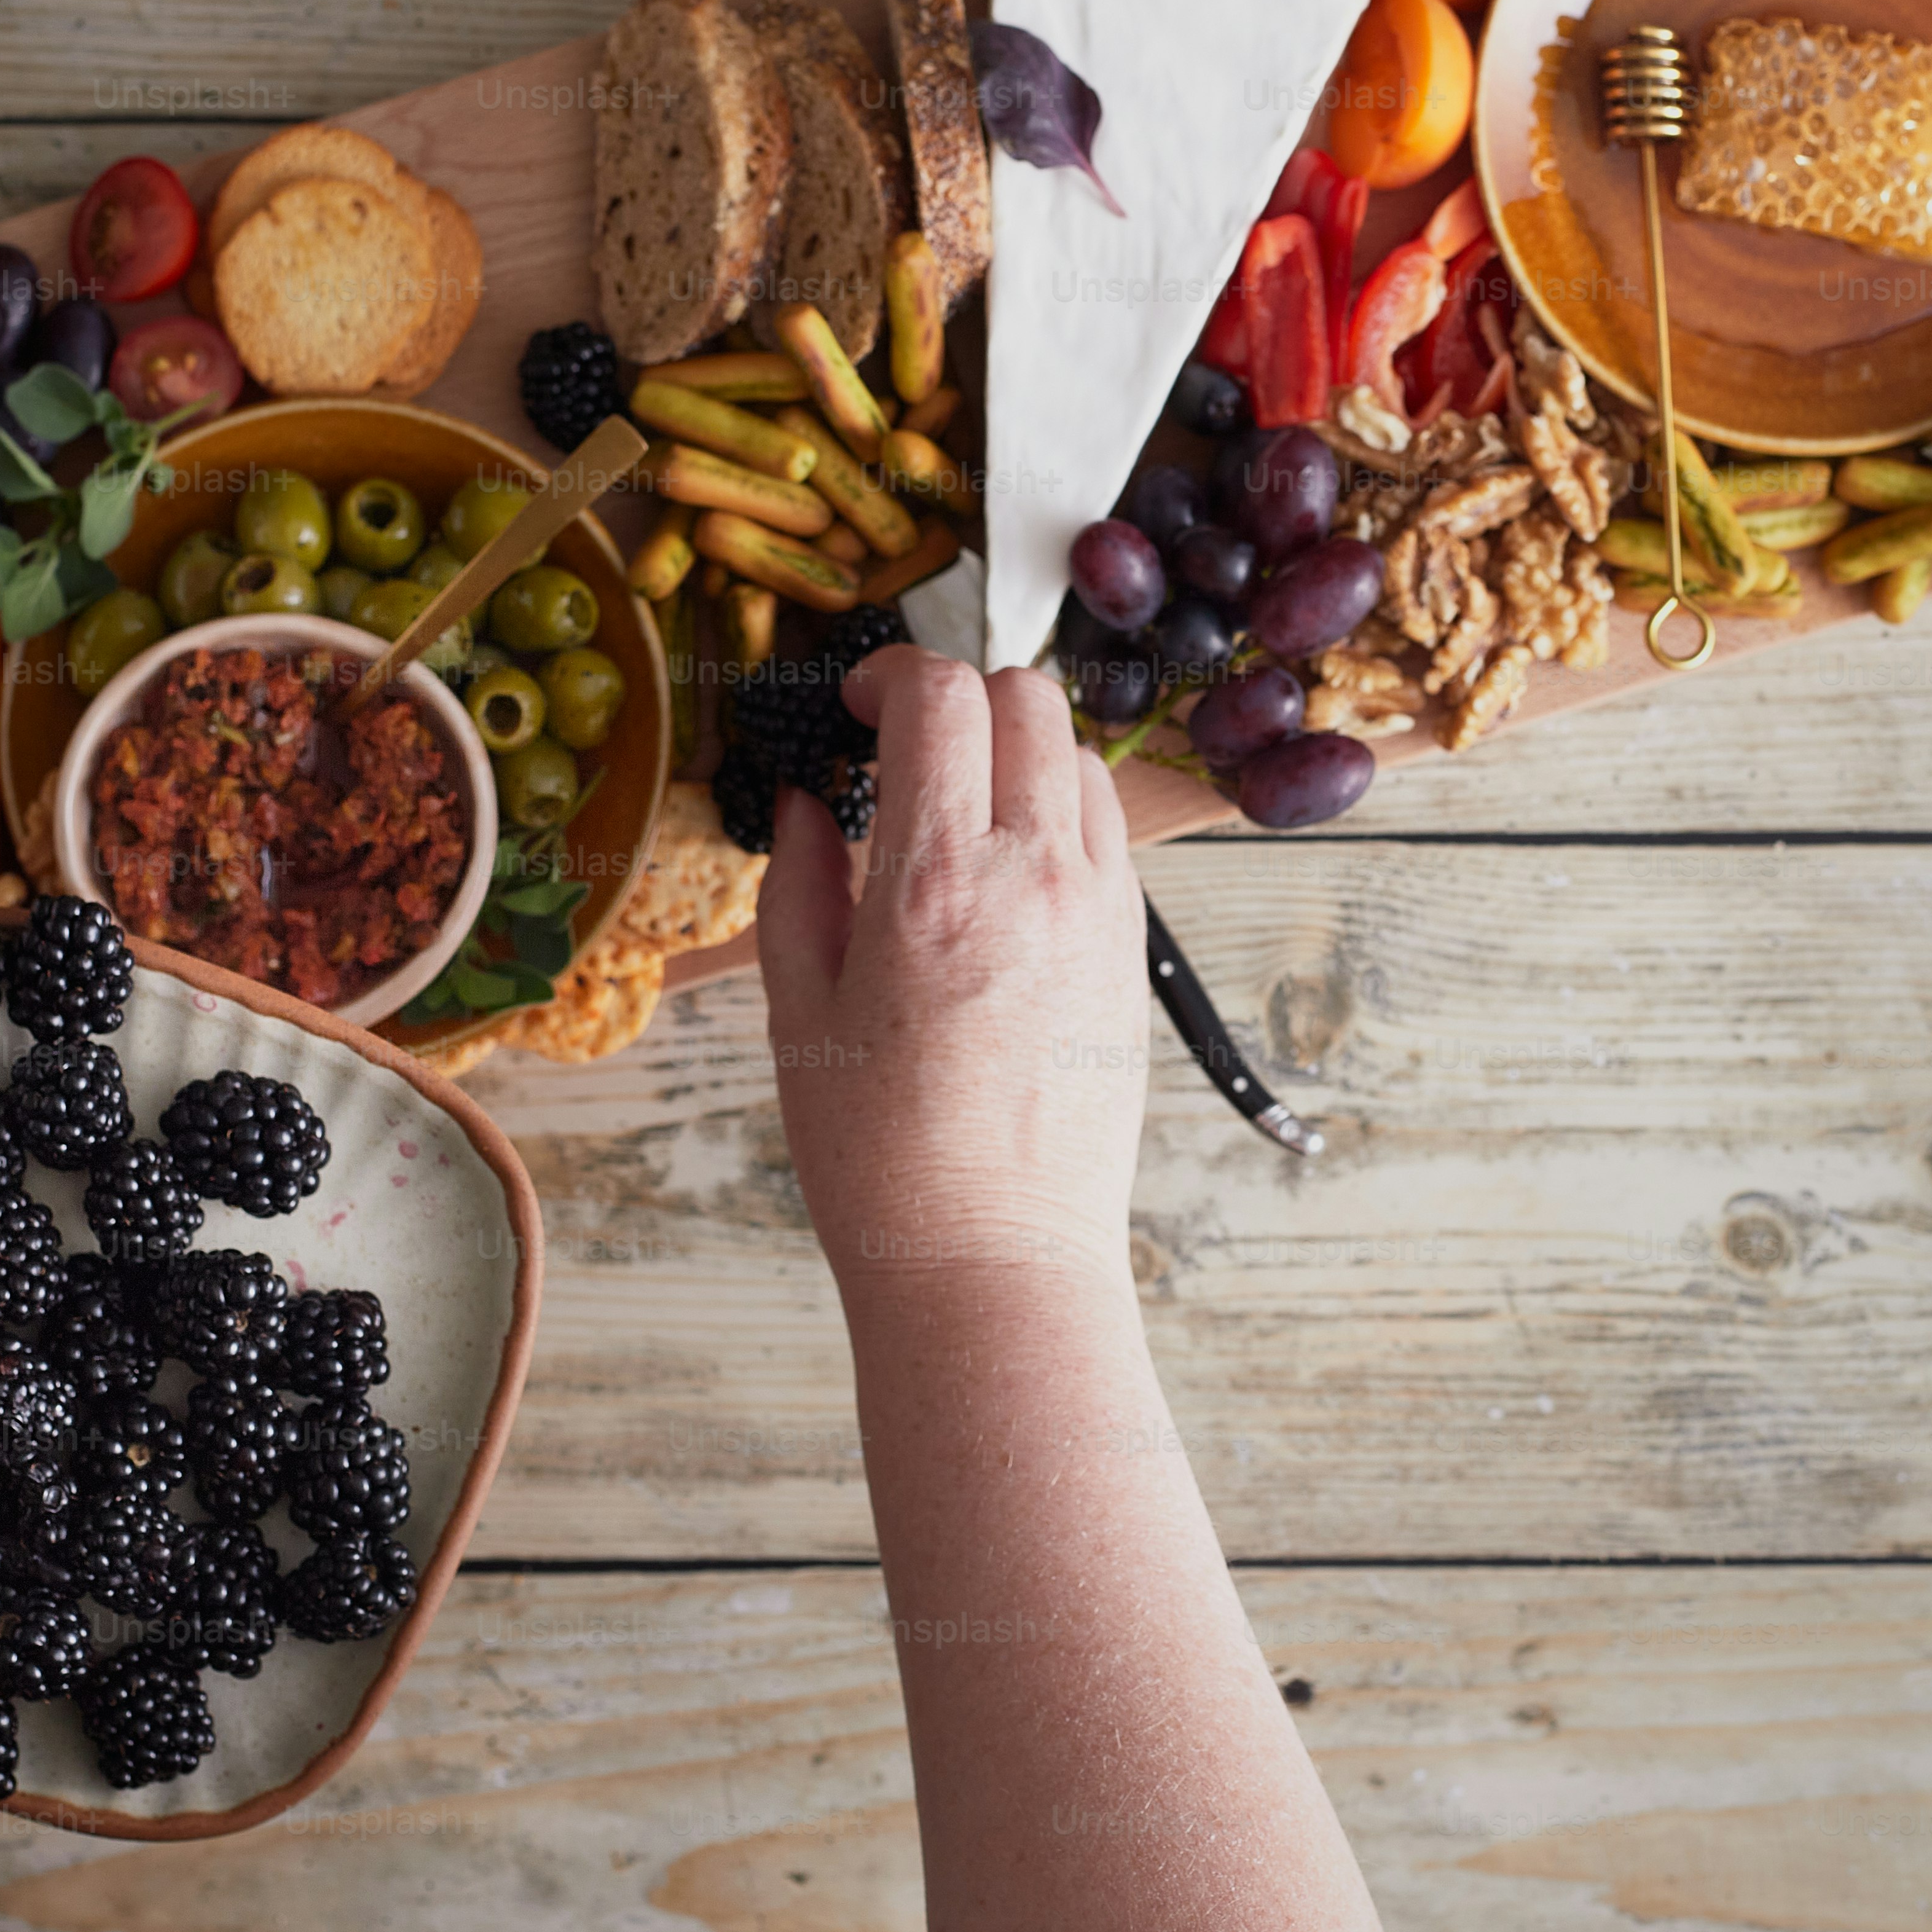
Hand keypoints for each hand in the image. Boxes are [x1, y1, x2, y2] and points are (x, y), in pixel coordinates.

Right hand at [758, 650, 1148, 1302]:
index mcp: (935, 882)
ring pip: (1078, 758)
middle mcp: (1034, 877)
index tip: (856, 705)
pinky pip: (1107, 836)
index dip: (891, 674)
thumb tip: (808, 803)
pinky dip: (1058, 819)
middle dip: (960, 696)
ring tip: (959, 812)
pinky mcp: (1132, 954)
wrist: (993, 1257)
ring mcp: (1099, 912)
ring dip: (1017, 753)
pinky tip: (1004, 876)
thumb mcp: (799, 1012)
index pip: (942, 696)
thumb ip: (801, 885)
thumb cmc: (882, 1154)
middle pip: (1025, 698)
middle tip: (906, 747)